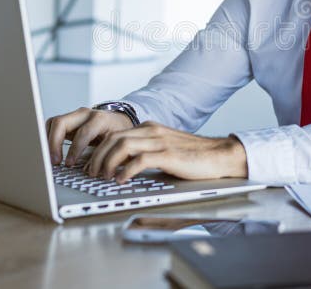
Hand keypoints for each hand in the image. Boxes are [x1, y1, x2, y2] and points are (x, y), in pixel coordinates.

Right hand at [46, 107, 134, 165]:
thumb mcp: (115, 143)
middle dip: (54, 143)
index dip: (75, 149)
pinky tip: (50, 150)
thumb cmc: (118, 133)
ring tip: (50, 158)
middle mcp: (85, 114)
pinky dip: (48, 138)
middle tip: (55, 161)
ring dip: (48, 141)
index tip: (69, 163)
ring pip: (54, 123)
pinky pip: (53, 126)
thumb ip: (102, 154)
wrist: (119, 122)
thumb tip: (88, 170)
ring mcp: (75, 115)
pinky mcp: (69, 120)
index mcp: (100, 119)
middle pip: (61, 123)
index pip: (83, 132)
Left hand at [83, 121, 248, 183]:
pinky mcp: (168, 154)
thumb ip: (146, 154)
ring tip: (102, 177)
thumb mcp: (165, 151)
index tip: (91, 165)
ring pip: (122, 146)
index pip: (115, 134)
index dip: (98, 150)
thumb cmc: (194, 158)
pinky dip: (126, 170)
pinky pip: (140, 160)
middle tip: (90, 173)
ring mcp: (160, 141)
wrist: (220, 156)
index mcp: (150, 129)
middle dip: (97, 156)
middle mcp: (152, 131)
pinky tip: (121, 180)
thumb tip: (123, 168)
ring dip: (107, 162)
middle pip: (113, 138)